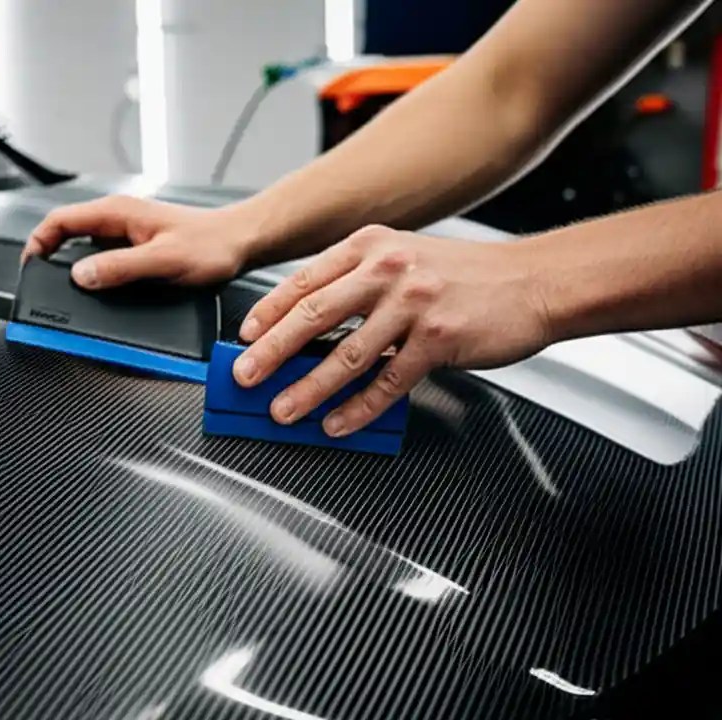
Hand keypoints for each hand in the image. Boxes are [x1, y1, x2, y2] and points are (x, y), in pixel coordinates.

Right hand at [23, 195, 254, 287]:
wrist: (240, 243)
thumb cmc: (211, 246)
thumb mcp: (163, 261)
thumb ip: (120, 267)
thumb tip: (81, 276)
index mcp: (116, 214)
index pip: (59, 221)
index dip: (37, 243)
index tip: (30, 268)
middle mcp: (117, 221)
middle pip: (66, 236)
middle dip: (51, 260)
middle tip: (44, 289)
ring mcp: (126, 235)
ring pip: (84, 251)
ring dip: (74, 272)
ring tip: (68, 296)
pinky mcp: (135, 249)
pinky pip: (104, 261)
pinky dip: (95, 278)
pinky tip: (100, 296)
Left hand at [235, 225, 551, 435]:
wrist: (536, 281)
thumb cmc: (467, 276)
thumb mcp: (406, 258)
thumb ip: (359, 283)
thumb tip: (308, 326)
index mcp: (371, 246)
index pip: (304, 281)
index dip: (268, 312)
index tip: (244, 337)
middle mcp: (388, 269)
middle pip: (313, 316)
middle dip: (271, 351)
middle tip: (245, 376)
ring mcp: (414, 303)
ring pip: (346, 355)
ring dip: (308, 388)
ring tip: (284, 409)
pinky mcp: (439, 338)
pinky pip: (388, 381)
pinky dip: (358, 408)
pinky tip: (338, 423)